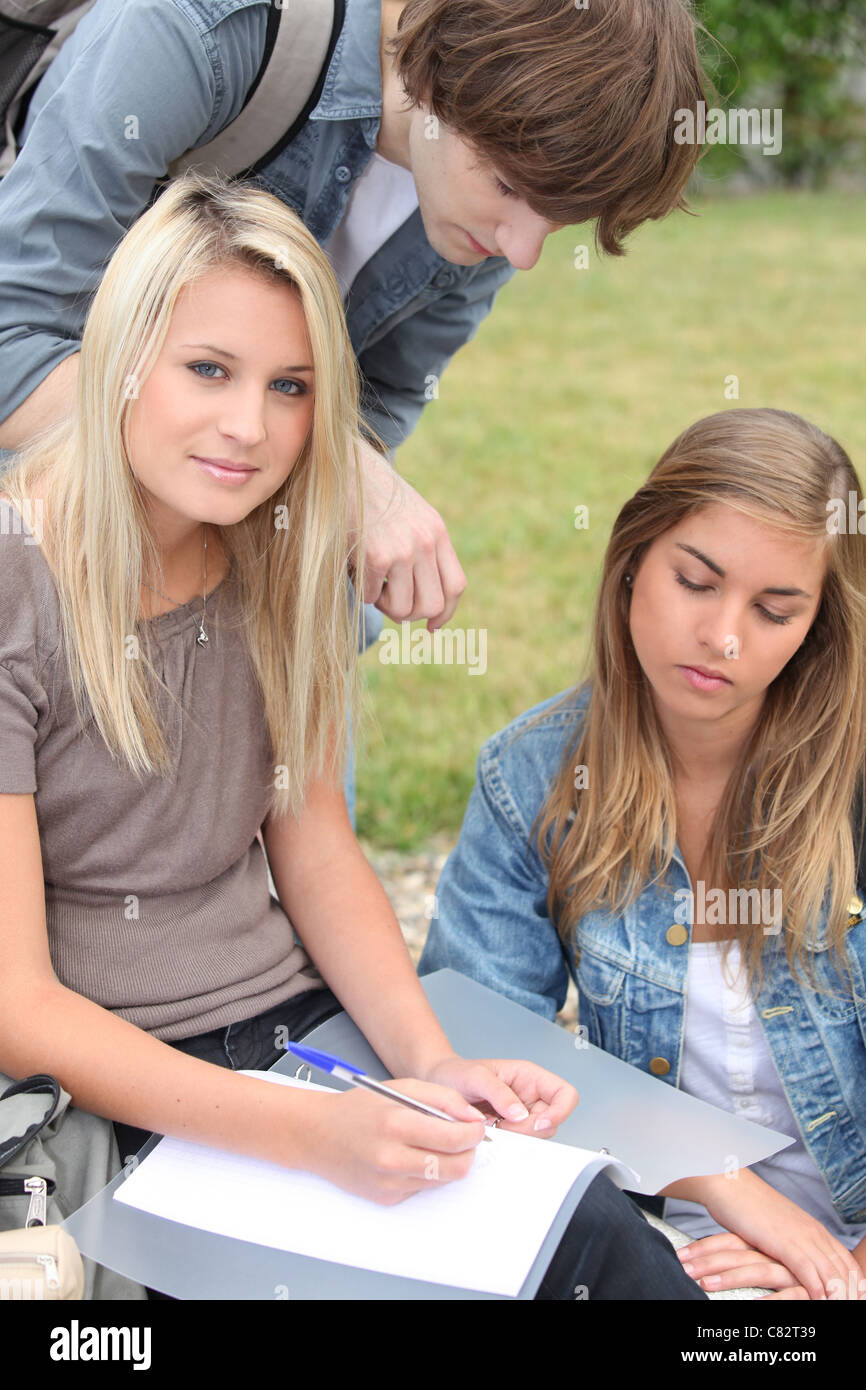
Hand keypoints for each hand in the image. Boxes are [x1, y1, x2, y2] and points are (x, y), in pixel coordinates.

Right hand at [302, 1077, 486, 1204]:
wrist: (316, 1135)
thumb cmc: (359, 1108)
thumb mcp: (402, 1087)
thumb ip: (442, 1099)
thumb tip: (473, 1118)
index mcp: (396, 1124)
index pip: (454, 1139)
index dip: (474, 1134)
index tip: (477, 1127)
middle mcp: (392, 1159)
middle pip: (456, 1168)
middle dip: (468, 1153)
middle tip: (464, 1138)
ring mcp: (388, 1183)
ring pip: (442, 1180)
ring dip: (448, 1162)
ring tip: (434, 1143)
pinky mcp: (386, 1198)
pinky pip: (422, 1188)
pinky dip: (426, 1172)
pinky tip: (409, 1156)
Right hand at [349, 436, 465, 628]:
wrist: (342, 468)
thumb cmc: (371, 496)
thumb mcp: (410, 516)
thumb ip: (421, 551)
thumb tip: (415, 608)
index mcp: (437, 532)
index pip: (456, 586)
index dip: (446, 613)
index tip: (432, 628)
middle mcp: (426, 542)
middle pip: (432, 605)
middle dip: (411, 614)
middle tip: (391, 601)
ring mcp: (403, 550)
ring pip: (404, 609)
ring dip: (385, 605)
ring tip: (373, 585)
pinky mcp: (376, 556)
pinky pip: (373, 597)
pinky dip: (363, 592)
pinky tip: (357, 570)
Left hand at [420, 1055, 579, 1138]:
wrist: (436, 1085)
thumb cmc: (456, 1073)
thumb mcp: (476, 1077)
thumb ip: (499, 1093)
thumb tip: (521, 1115)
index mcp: (530, 1077)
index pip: (566, 1095)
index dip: (560, 1112)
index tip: (537, 1123)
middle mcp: (530, 1097)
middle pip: (552, 1122)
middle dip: (530, 1131)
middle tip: (502, 1128)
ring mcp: (521, 1116)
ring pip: (536, 1137)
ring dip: (517, 1138)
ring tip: (491, 1128)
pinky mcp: (509, 1131)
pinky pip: (519, 1143)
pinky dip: (507, 1144)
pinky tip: (488, 1134)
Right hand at [680, 1170, 865, 1299]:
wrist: (731, 1186)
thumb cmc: (750, 1208)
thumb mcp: (780, 1228)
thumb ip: (795, 1245)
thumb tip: (800, 1266)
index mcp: (815, 1229)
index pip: (846, 1261)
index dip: (855, 1281)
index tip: (856, 1297)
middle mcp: (814, 1232)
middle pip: (844, 1270)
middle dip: (850, 1292)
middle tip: (852, 1308)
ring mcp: (801, 1237)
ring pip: (831, 1273)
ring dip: (837, 1295)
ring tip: (839, 1310)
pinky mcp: (784, 1242)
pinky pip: (808, 1271)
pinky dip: (817, 1290)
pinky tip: (819, 1301)